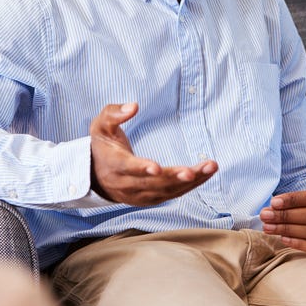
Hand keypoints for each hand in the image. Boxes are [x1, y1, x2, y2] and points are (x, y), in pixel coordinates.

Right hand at [89, 103, 216, 205]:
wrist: (95, 177)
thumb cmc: (102, 146)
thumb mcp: (100, 126)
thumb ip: (114, 113)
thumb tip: (133, 106)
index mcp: (114, 164)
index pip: (127, 168)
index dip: (141, 168)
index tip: (156, 168)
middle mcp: (126, 184)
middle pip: (152, 183)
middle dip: (174, 177)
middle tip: (192, 172)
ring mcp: (138, 195)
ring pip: (166, 191)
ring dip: (190, 182)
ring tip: (210, 167)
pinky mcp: (150, 199)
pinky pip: (172, 194)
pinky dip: (190, 186)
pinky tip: (206, 174)